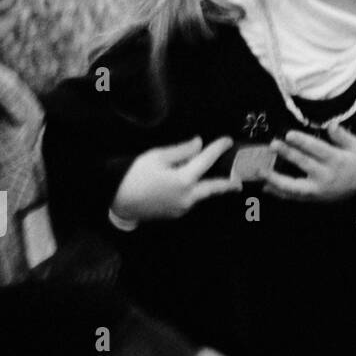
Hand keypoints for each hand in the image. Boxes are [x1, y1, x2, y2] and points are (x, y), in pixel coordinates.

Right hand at [112, 136, 239, 221]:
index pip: (206, 160)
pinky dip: (195, 193)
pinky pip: (190, 202)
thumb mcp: (157, 156)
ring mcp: (181, 208)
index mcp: (184, 179)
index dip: (218, 148)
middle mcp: (187, 196)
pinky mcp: (174, 214)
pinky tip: (192, 187)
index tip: (227, 141)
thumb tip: (199, 144)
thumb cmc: (134, 175)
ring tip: (220, 181)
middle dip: (228, 184)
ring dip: (210, 188)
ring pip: (202, 196)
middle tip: (239, 182)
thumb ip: (181, 150)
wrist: (117, 200)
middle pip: (214, 188)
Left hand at [263, 125, 355, 201]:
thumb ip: (342, 135)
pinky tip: (265, 186)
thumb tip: (331, 124)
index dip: (303, 142)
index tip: (289, 134)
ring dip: (275, 179)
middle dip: (287, 154)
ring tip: (261, 171)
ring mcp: (317, 189)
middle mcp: (325, 176)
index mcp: (336, 160)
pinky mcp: (312, 198)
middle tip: (273, 145)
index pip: (318, 150)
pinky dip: (278, 192)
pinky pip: (293, 197)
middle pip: (303, 164)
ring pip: (294, 186)